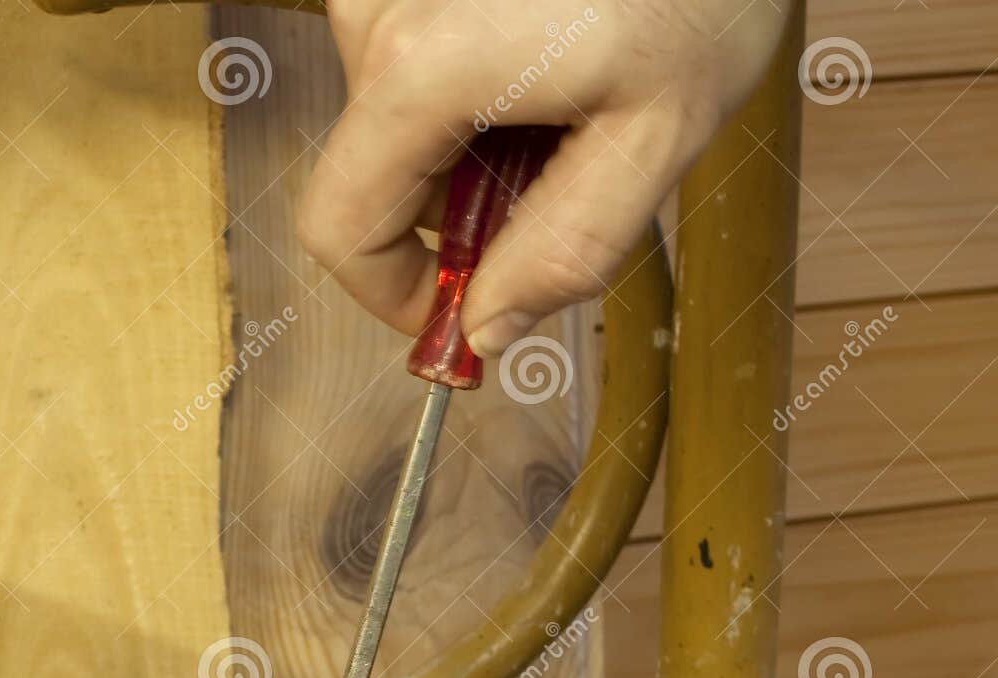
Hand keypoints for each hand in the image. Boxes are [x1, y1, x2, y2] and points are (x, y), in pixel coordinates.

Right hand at [300, 0, 791, 348]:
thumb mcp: (657, 140)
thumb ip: (566, 248)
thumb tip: (488, 326)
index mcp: (423, 67)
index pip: (340, 229)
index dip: (397, 295)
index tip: (462, 309)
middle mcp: (378, 9)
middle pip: (377, 173)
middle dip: (462, 206)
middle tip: (563, 174)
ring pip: (398, 119)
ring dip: (478, 143)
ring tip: (570, 99)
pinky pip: (416, 58)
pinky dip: (480, 86)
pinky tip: (551, 58)